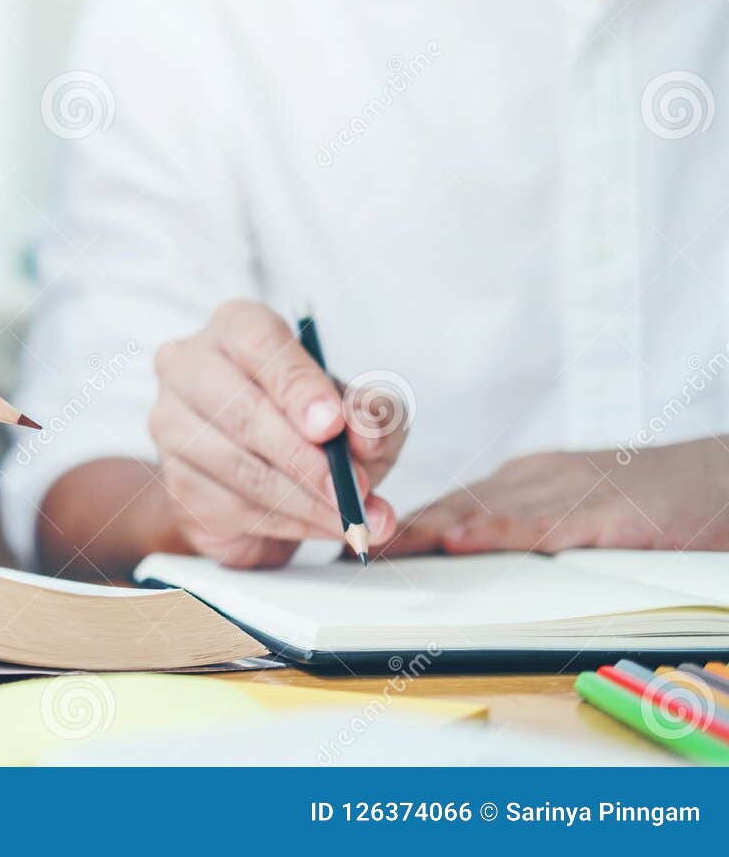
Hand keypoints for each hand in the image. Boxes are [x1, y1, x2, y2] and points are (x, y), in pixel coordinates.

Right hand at [148, 299, 407, 567]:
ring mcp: (173, 425)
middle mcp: (190, 367)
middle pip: (242, 412)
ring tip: (351, 519)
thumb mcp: (358, 408)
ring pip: (239, 468)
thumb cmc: (313, 424)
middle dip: (305, 458)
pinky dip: (288, 525)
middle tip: (352, 489)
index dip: (298, 387)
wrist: (267, 479)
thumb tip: (365, 434)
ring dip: (304, 501)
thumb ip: (371, 411)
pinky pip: (233, 509)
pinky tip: (321, 526)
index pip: (259, 345)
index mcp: (236, 327)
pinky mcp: (175, 482)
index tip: (334, 426)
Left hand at [382, 439, 728, 555]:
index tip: (348, 535)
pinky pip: (540, 525)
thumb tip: (461, 549)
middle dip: (395, 526)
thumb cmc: (653, 501)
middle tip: (340, 541)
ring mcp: (567, 493)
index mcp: (527, 482)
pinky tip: (459, 541)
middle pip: (452, 505)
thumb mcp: (576, 509)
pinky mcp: (602, 513)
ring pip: (483, 512)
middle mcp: (535, 481)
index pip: (450, 504)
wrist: (722, 481)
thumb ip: (523, 526)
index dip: (398, 523)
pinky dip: (496, 533)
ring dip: (426, 530)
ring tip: (376, 546)